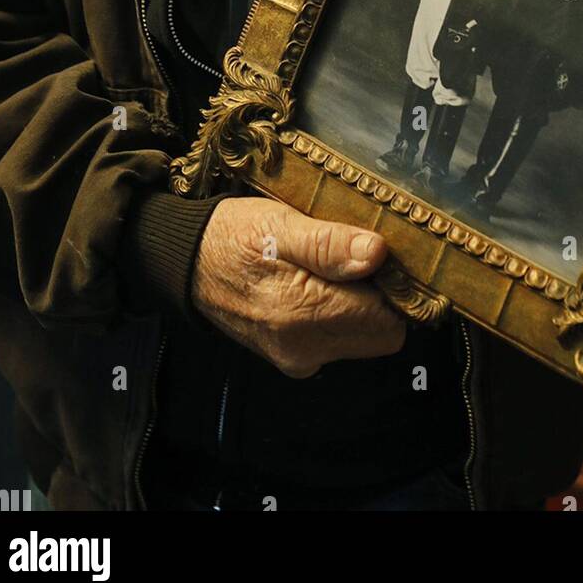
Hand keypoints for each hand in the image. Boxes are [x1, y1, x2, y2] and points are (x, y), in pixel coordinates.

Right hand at [191, 197, 405, 378]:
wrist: (188, 263)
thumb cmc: (234, 236)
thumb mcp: (280, 224)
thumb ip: (329, 243)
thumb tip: (377, 253)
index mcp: (304, 314)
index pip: (389, 321)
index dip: (395, 288)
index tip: (384, 256)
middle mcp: (304, 348)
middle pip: (380, 336)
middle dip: (382, 299)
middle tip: (362, 256)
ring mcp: (298, 358)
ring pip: (362, 340)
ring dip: (362, 306)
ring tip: (337, 265)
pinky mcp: (293, 356)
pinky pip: (338, 341)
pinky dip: (341, 315)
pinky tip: (321, 283)